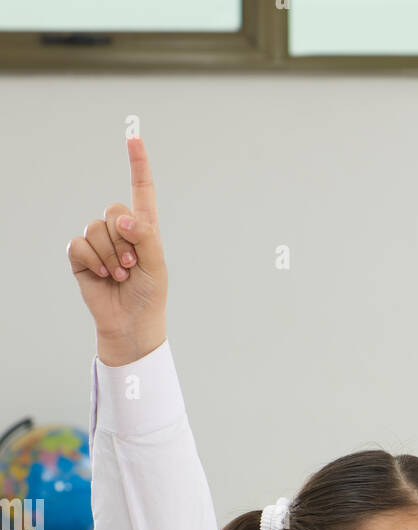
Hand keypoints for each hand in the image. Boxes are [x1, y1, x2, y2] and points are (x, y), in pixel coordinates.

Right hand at [67, 135, 166, 360]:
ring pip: (96, 228)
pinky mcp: (81, 256)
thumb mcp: (157, 264)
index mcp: (144, 227)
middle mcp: (119, 230)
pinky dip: (93, 261)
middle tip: (133, 266)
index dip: (137, 164)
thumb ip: (146, 235)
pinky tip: (103, 276)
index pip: (141, 190)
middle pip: (113, 209)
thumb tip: (122, 217)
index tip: (134, 138)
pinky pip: (80, 243)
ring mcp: (99, 242)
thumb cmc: (149, 295)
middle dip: (124, 240)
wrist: (131, 324)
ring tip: (121, 276)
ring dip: (111, 256)